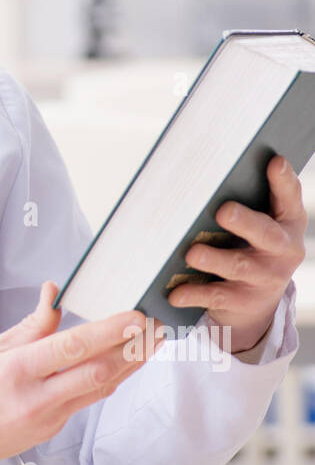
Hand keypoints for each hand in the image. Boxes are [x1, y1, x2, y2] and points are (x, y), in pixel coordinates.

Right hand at [0, 281, 165, 464]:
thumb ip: (30, 326)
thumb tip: (55, 294)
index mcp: (14, 372)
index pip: (73, 348)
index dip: (110, 332)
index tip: (137, 316)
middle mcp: (34, 400)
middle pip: (99, 374)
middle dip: (133, 350)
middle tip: (158, 327)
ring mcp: (45, 420)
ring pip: (100, 390)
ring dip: (129, 366)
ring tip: (151, 343)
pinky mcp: (49, 432)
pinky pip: (85, 401)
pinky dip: (105, 380)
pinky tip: (121, 364)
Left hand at [167, 154, 306, 354]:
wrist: (258, 302)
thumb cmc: (253, 245)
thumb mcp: (263, 222)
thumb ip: (250, 199)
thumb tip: (208, 173)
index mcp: (288, 222)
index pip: (289, 198)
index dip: (283, 181)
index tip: (274, 162)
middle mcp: (281, 250)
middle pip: (265, 234)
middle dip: (245, 222)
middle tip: (224, 211)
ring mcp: (263, 277)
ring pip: (238, 266)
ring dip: (214, 259)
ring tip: (193, 253)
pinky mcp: (241, 300)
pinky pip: (216, 296)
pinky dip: (194, 293)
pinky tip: (175, 293)